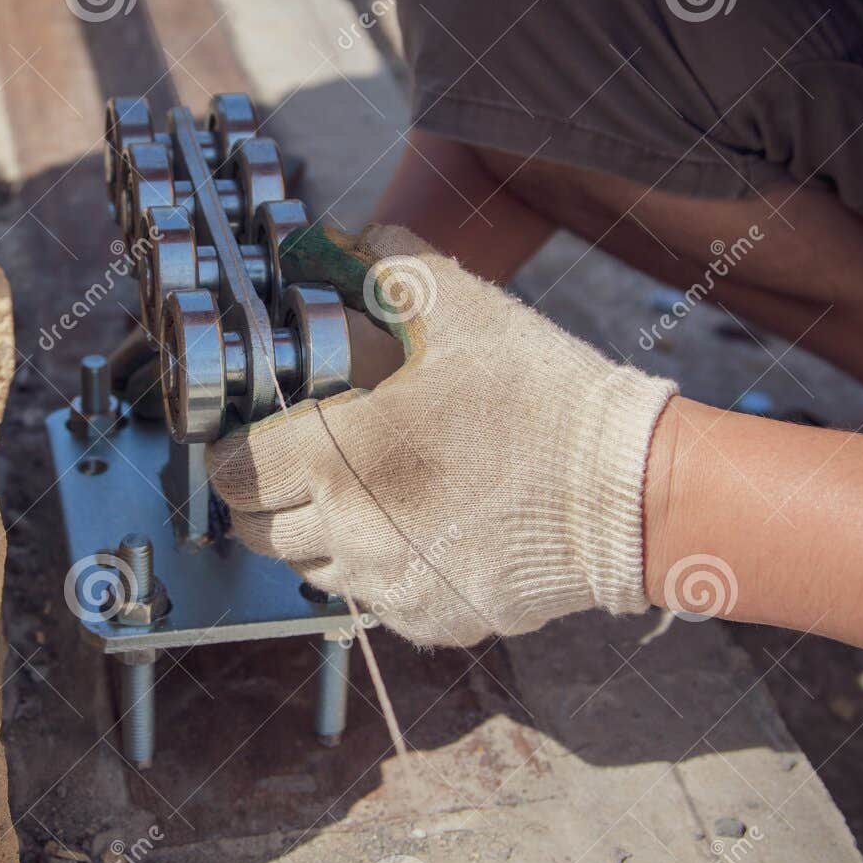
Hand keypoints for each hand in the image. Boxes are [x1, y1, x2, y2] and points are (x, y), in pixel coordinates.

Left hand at [206, 224, 676, 646]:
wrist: (629, 497)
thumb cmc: (544, 401)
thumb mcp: (466, 311)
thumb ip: (390, 268)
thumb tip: (343, 241)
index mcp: (341, 456)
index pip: (232, 472)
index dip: (236, 449)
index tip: (256, 433)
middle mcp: (352, 533)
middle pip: (255, 530)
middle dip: (264, 495)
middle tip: (300, 463)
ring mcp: (390, 586)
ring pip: (308, 568)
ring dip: (316, 534)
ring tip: (363, 492)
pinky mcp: (429, 622)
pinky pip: (371, 600)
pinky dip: (377, 569)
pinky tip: (418, 529)